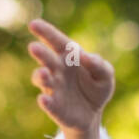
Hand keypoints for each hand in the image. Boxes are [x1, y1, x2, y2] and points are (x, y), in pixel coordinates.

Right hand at [27, 18, 114, 132]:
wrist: (93, 114)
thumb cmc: (97, 88)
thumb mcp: (105, 76)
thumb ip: (99, 65)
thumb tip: (85, 56)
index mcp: (68, 57)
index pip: (57, 42)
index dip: (45, 32)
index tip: (33, 24)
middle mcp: (57, 70)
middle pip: (47, 59)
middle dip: (41, 53)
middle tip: (34, 47)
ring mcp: (53, 88)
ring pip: (43, 80)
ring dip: (40, 76)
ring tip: (43, 73)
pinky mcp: (54, 106)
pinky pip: (48, 103)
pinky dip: (46, 102)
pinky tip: (43, 100)